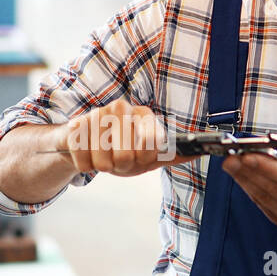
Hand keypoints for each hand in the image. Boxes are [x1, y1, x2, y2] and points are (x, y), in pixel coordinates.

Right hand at [58, 101, 196, 176]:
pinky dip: (85, 166)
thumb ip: (173, 154)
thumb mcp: (148, 155)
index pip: (151, 144)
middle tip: (117, 159)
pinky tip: (86, 154)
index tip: (138, 157)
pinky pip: (83, 162)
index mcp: (143, 114)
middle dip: (120, 166)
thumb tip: (201, 152)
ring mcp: (97, 114)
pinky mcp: (75, 126)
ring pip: (103, 162)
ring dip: (102, 167)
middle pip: (125, 158)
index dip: (143, 159)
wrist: (84, 145)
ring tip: (102, 156)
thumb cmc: (119, 150)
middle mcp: (121, 109)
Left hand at [222, 151, 276, 229]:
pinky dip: (250, 189)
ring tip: (231, 165)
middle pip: (272, 189)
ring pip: (263, 198)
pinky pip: (263, 204)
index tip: (247, 156)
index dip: (265, 167)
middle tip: (231, 158)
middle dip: (248, 172)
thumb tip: (266, 155)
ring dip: (244, 180)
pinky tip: (242, 177)